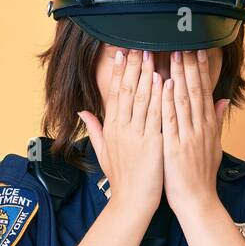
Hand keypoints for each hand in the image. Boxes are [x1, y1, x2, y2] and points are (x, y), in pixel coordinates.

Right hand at [78, 49, 162, 212]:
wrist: (132, 202)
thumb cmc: (121, 179)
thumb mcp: (102, 152)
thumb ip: (95, 129)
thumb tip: (82, 112)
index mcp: (111, 128)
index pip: (115, 93)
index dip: (118, 71)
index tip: (122, 52)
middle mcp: (122, 128)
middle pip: (127, 90)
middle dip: (133, 65)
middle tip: (138, 43)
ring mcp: (136, 135)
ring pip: (142, 98)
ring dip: (147, 74)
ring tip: (152, 53)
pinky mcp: (151, 143)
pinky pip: (155, 115)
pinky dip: (159, 96)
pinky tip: (163, 80)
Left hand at [162, 49, 228, 216]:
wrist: (198, 200)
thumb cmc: (201, 175)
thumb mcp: (214, 146)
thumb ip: (217, 121)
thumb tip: (223, 100)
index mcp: (207, 126)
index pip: (204, 91)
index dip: (200, 69)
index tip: (196, 48)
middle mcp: (200, 128)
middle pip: (195, 90)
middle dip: (190, 65)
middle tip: (184, 41)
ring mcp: (188, 136)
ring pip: (184, 100)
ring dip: (179, 75)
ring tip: (173, 53)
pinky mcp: (175, 147)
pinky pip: (171, 120)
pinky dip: (168, 101)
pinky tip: (166, 84)